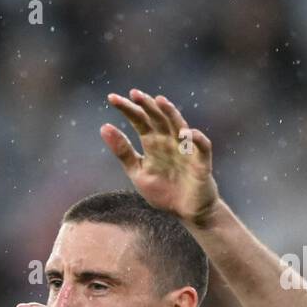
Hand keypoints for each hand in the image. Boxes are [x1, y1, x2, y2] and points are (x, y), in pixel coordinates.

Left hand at [102, 89, 220, 227]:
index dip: (127, 109)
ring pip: (179, 125)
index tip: (111, 98)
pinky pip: (202, 146)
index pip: (139, 120)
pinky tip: (185, 134)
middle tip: (133, 93)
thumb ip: (123, 152)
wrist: (186, 212)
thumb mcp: (137, 172)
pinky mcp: (201, 162)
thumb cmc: (163, 191)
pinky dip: (196, 139)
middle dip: (146, 105)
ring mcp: (186, 149)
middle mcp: (169, 141)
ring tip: (159, 101)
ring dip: (170, 113)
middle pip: (157, 118)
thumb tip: (104, 127)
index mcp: (153, 143)